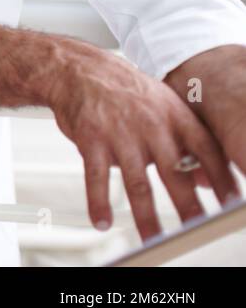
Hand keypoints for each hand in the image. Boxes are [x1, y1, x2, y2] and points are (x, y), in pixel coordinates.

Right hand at [48, 44, 238, 239]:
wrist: (78, 70)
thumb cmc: (122, 90)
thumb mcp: (162, 105)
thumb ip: (185, 141)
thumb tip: (208, 180)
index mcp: (173, 114)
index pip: (206, 150)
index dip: (221, 179)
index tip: (229, 204)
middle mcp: (150, 124)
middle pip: (175, 172)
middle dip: (188, 205)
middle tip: (195, 228)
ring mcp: (119, 133)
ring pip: (137, 182)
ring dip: (146, 215)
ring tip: (153, 237)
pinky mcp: (91, 140)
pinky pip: (96, 177)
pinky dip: (98, 202)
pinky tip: (101, 220)